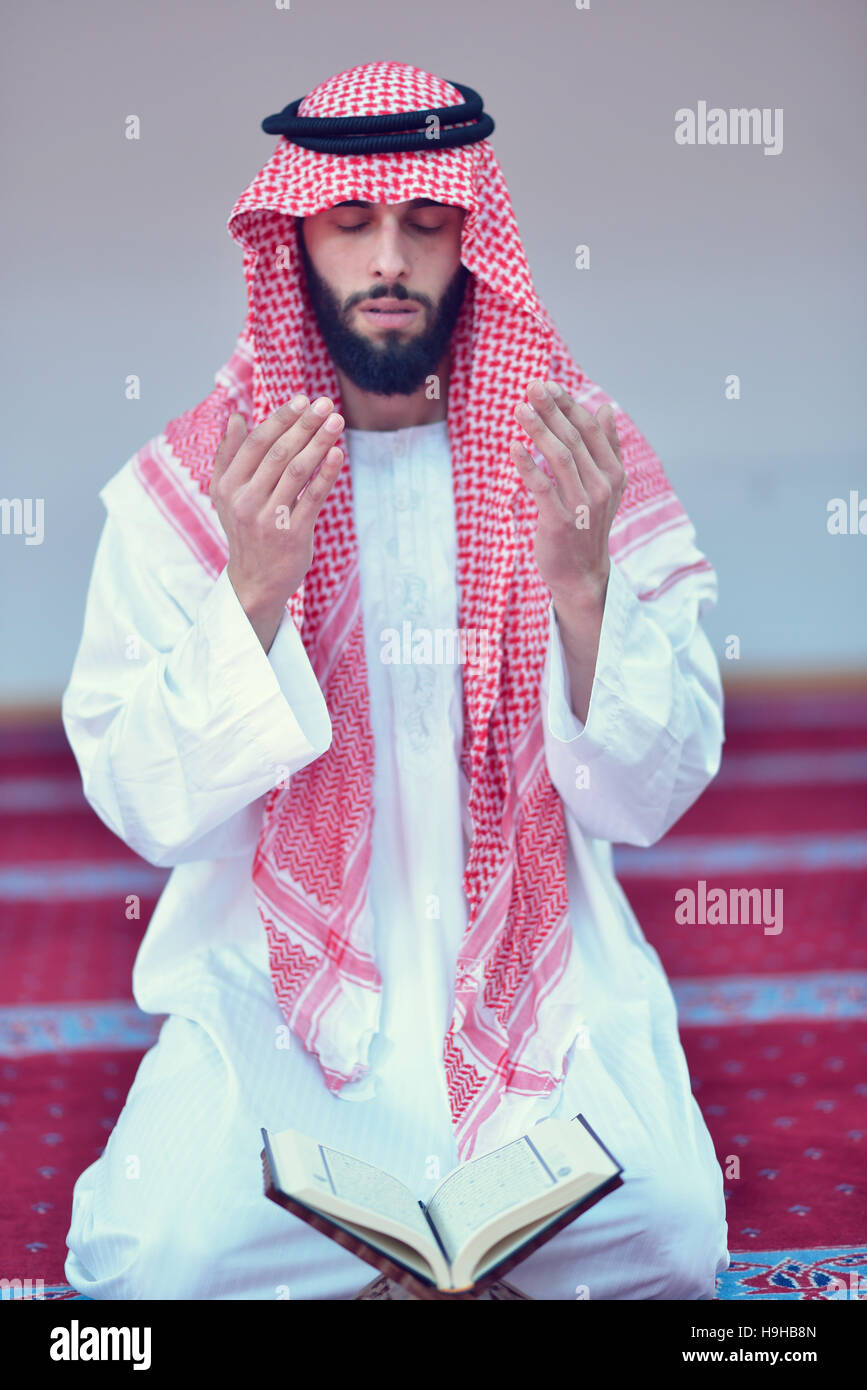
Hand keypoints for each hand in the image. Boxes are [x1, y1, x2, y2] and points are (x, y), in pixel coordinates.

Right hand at [209, 394, 344, 650]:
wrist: (254, 582)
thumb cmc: (245, 530)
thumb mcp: (226, 495)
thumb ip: (228, 455)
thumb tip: (236, 416)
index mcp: (227, 486)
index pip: (255, 443)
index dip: (280, 419)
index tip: (302, 399)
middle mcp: (244, 501)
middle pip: (278, 453)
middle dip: (304, 425)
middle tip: (327, 403)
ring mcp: (267, 519)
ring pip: (296, 472)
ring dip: (318, 442)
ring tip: (336, 421)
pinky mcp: (292, 534)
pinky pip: (312, 498)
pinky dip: (325, 474)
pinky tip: (338, 454)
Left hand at [510, 378, 625, 607]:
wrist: (582, 573)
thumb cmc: (588, 524)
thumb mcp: (607, 485)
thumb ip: (608, 446)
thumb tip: (607, 408)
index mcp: (613, 473)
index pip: (591, 429)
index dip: (569, 404)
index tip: (549, 384)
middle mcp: (602, 487)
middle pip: (574, 438)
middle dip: (552, 409)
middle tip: (531, 386)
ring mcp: (582, 505)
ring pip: (560, 457)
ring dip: (539, 430)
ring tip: (520, 409)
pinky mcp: (559, 522)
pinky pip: (542, 487)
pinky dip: (528, 465)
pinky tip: (514, 447)